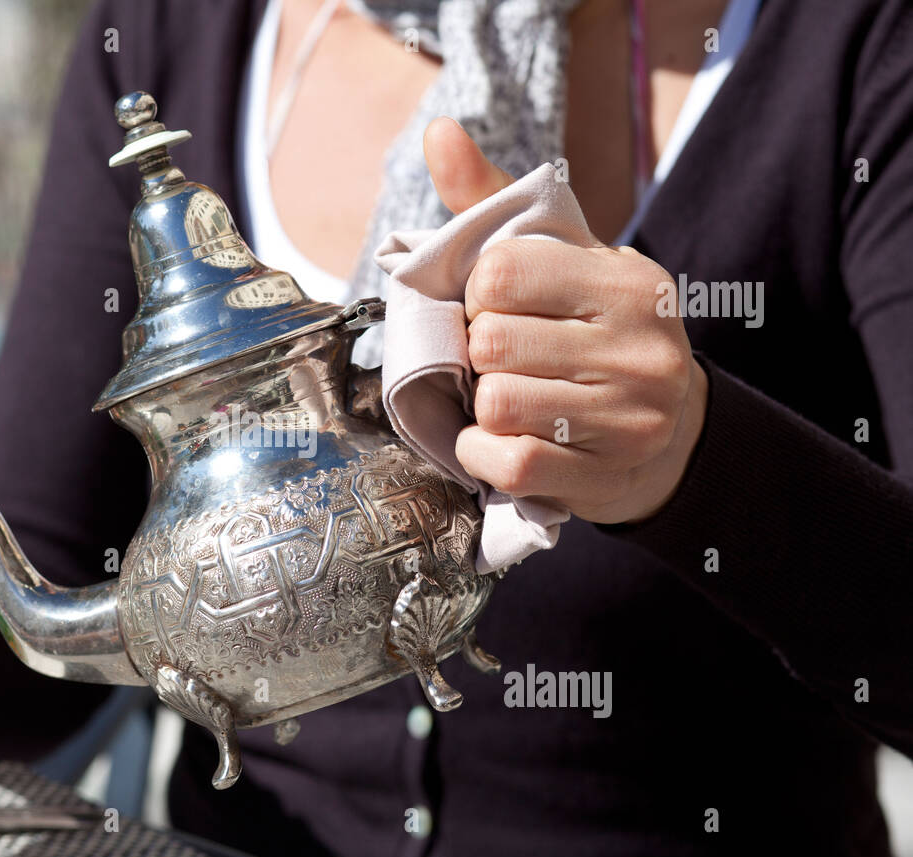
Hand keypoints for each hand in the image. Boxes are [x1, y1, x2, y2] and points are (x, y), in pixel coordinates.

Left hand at [423, 117, 708, 524]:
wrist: (666, 430)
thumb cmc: (593, 330)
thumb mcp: (561, 259)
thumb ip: (494, 201)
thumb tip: (439, 132)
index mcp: (628, 281)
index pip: (500, 273)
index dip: (477, 295)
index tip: (496, 308)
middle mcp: (640, 347)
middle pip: (491, 344)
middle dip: (477, 352)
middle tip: (500, 358)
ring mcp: (630, 417)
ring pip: (496, 404)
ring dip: (481, 405)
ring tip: (508, 395)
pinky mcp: (604, 475)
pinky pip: (509, 462)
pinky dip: (481, 452)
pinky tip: (496, 439)